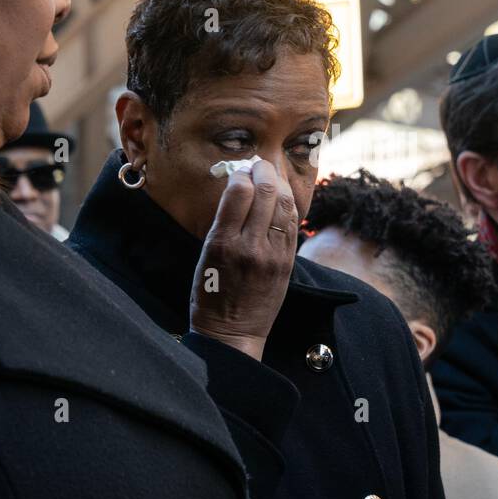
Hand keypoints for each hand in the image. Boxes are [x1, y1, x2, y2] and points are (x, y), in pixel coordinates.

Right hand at [189, 159, 298, 361]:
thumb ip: (223, 222)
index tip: (240, 170)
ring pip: (285, 205)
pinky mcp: (287, 263)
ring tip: (272, 178)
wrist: (232, 332)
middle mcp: (250, 246)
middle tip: (260, 166)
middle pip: (267, 193)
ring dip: (280, 185)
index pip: (239, 191)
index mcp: (222, 243)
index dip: (241, 173)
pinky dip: (288, 207)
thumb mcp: (205, 255)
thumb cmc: (210, 294)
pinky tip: (282, 200)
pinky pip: (292, 225)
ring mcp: (273, 255)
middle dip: (264, 171)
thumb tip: (239, 188)